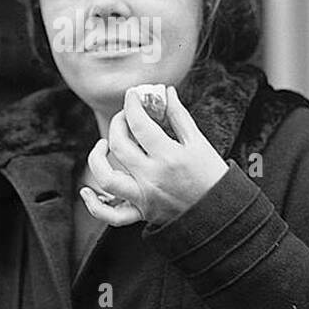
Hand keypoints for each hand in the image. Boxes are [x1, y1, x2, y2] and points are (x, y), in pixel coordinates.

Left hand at [79, 86, 229, 226]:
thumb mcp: (199, 143)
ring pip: (106, 178)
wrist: (220, 213)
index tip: (132, 95)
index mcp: (168, 156)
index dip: (132, 104)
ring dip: (97, 158)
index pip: (139, 123)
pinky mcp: (141, 213)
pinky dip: (94, 206)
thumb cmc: (212, 176)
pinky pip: (110, 215)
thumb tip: (167, 92)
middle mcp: (151, 177)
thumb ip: (179, 116)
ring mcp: (143, 197)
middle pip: (119, 145)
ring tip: (103, 145)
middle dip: (118, 123)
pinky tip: (87, 192)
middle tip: (126, 116)